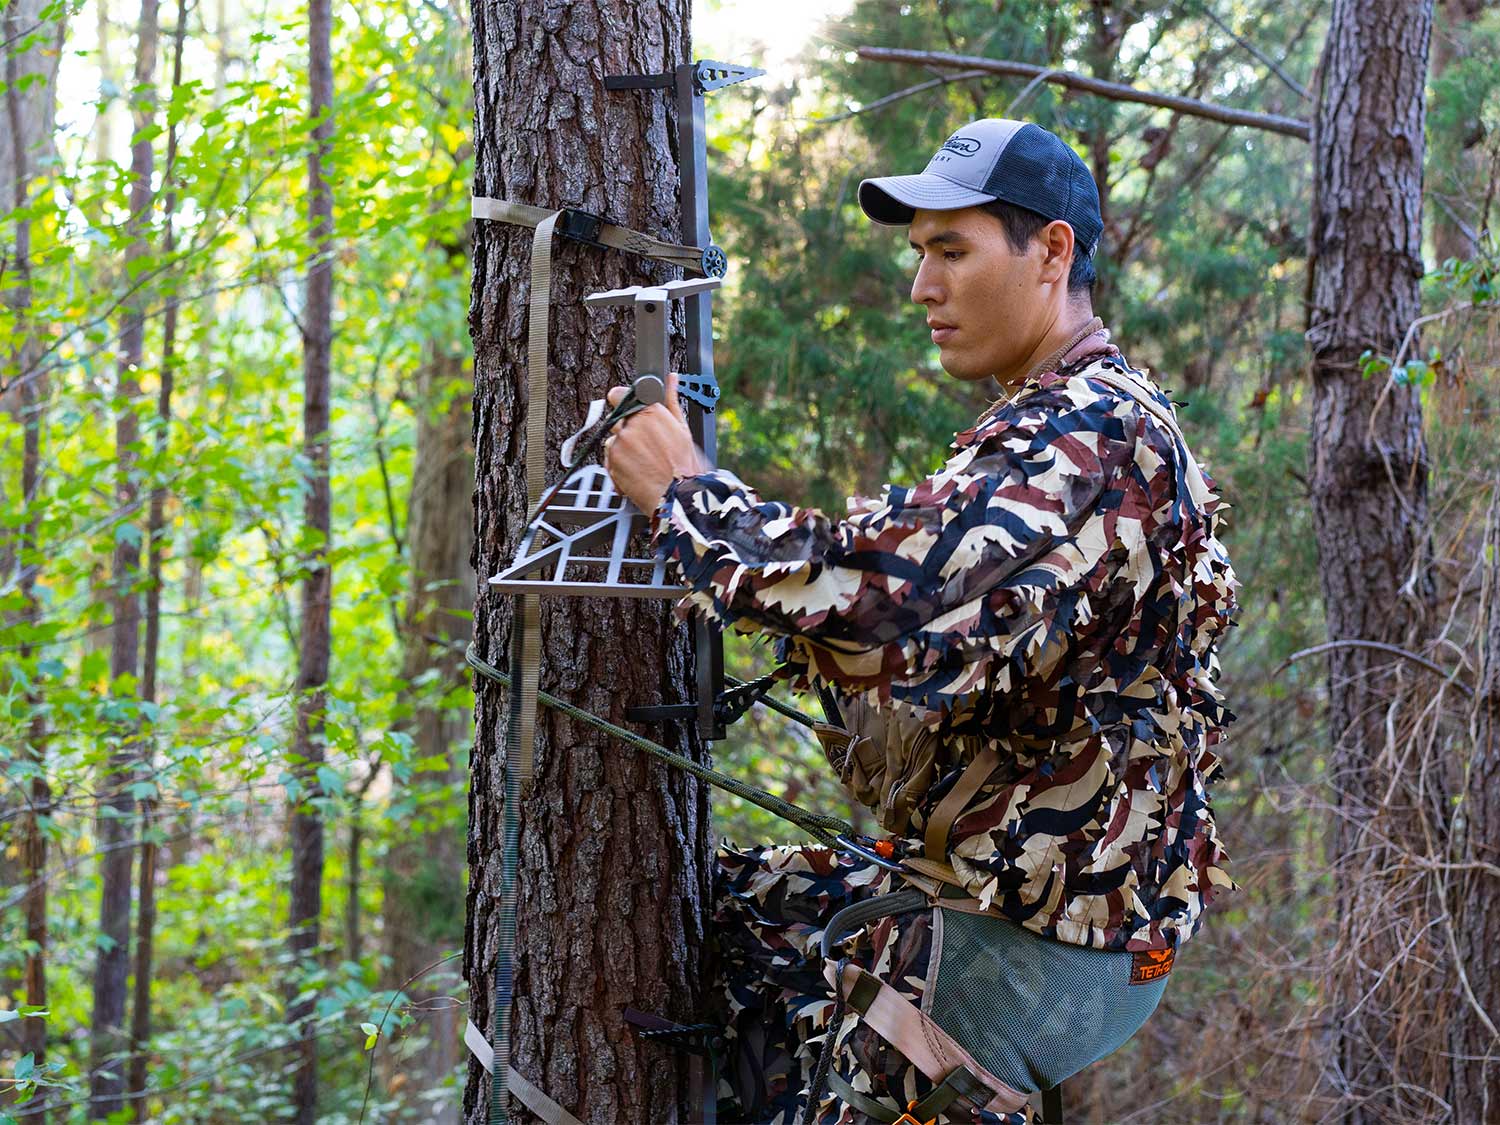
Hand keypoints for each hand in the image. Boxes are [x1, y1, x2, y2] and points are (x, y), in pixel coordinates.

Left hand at [603, 371, 707, 512]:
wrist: (679, 497)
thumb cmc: (685, 466)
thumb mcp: (683, 428)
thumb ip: (671, 400)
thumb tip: (671, 379)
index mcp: (649, 412)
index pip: (618, 394)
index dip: (622, 401)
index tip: (627, 407)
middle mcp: (631, 425)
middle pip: (617, 420)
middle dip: (627, 430)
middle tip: (645, 445)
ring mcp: (619, 445)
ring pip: (613, 441)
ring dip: (624, 449)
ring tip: (644, 462)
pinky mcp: (612, 463)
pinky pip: (610, 460)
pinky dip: (620, 466)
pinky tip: (638, 471)